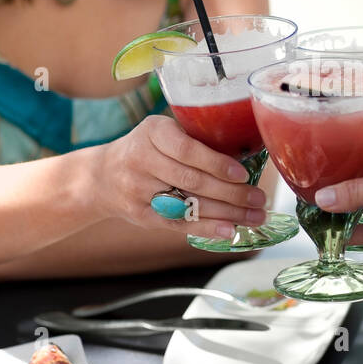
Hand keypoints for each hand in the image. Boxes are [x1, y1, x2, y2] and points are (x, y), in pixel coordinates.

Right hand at [95, 114, 266, 240]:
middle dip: (231, 194)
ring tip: (254, 217)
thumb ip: (195, 139)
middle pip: (192, 180)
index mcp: (153, 132)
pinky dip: (205, 229)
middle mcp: (141, 160)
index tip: (244, 175)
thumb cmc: (148, 149)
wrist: (102, 176)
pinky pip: (177, 224)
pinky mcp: (140, 215)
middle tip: (259, 200)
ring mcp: (138, 190)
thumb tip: (248, 155)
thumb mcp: (163, 132)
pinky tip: (229, 231)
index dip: (217, 164)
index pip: (187, 150)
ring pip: (188, 204)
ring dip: (226, 214)